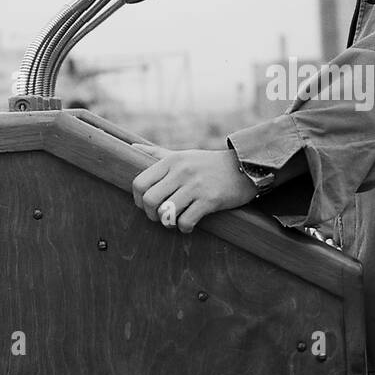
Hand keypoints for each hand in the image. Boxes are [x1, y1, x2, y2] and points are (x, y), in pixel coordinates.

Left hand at [131, 147, 256, 232]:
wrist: (244, 168)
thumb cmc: (208, 164)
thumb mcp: (182, 154)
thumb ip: (156, 153)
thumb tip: (130, 147)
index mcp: (171, 161)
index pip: (139, 183)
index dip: (138, 200)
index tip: (146, 205)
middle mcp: (181, 172)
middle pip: (149, 200)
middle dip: (151, 215)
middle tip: (160, 217)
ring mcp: (196, 186)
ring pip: (166, 213)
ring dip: (168, 222)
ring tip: (175, 221)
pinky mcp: (210, 200)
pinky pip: (186, 221)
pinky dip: (184, 228)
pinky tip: (189, 224)